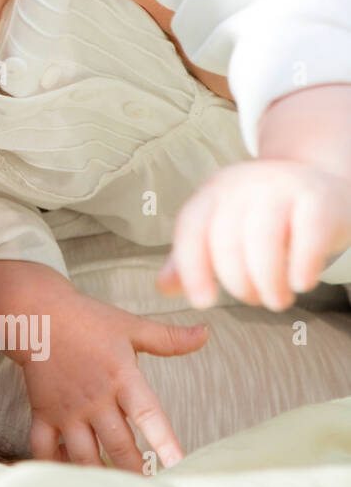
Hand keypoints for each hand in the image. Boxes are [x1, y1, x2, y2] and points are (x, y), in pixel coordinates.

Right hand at [18, 288, 207, 471]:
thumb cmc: (86, 319)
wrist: (36, 313)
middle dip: (136, 471)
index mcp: (120, 376)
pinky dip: (54, 464)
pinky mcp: (43, 412)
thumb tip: (205, 334)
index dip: (163, 441)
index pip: (147, 414)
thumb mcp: (130, 326)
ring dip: (100, 473)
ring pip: (83, 454)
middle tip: (150, 486)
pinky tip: (70, 470)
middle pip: (118, 445)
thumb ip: (168, 338)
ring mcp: (67, 408)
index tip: (177, 463)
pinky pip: (44, 446)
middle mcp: (94, 398)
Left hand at [159, 159, 350, 310]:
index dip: (192, 270)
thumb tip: (163, 287)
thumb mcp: (225, 228)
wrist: (322, 183)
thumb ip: (193, 257)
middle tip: (252, 300)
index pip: (190, 230)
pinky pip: (307, 236)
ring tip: (276, 300)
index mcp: (212, 193)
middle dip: (238, 283)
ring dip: (267, 282)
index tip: (202, 303)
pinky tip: (301, 284)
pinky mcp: (319, 197)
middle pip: (226, 241)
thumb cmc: (267, 216)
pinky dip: (302, 267)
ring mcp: (281, 187)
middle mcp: (242, 185)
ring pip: (263, 241)